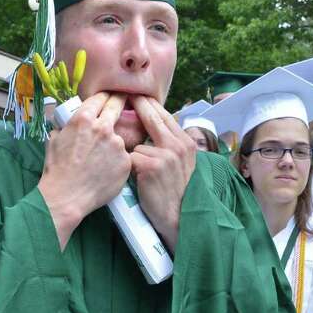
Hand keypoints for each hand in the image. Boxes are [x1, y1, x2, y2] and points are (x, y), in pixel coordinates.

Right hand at [38, 92, 131, 247]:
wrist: (66, 196)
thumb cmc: (57, 170)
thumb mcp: (54, 140)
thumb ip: (66, 127)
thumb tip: (68, 124)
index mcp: (84, 119)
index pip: (100, 98)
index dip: (105, 96)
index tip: (108, 97)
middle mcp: (103, 128)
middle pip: (117, 107)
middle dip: (120, 101)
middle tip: (123, 101)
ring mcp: (117, 145)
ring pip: (119, 137)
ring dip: (114, 142)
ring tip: (102, 158)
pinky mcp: (126, 161)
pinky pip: (124, 156)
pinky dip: (118, 161)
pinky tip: (107, 171)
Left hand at [130, 95, 197, 248]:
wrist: (176, 216)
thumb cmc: (174, 192)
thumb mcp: (180, 163)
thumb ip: (170, 145)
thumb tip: (153, 125)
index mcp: (186, 142)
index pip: (165, 116)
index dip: (149, 105)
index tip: (137, 96)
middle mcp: (179, 145)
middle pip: (152, 117)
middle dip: (137, 106)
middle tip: (125, 97)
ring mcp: (166, 155)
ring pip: (137, 143)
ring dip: (133, 155)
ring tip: (138, 171)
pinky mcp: (151, 166)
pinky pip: (131, 158)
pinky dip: (129, 167)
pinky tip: (137, 179)